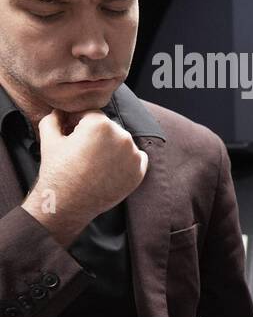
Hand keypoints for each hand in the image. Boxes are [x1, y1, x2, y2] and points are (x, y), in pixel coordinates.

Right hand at [21, 111, 147, 245]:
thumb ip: (53, 118)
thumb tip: (59, 111)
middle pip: (107, 127)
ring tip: (92, 161)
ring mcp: (133, 155)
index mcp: (101, 125)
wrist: (68, 204)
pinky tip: (107, 168)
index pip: (90, 114)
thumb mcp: (48, 139)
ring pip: (121, 142)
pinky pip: (135, 158)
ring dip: (109, 147)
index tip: (70, 133)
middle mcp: (122, 136)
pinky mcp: (139, 172)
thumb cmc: (57, 171)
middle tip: (80, 150)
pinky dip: (124, 160)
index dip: (77, 122)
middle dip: (94, 134)